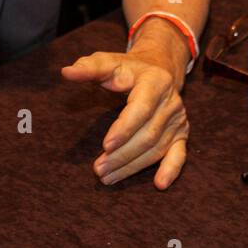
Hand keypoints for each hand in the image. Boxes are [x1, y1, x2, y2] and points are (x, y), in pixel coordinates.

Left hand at [61, 49, 188, 189]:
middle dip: (122, 154)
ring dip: (132, 166)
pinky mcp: (181, 134)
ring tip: (107, 177)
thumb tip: (66, 72)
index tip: (105, 145)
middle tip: (98, 168)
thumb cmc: (127, 69)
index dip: (124, 128)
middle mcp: (171, 102)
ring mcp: (178, 120)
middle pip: (147, 134)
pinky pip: (179, 155)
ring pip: (156, 148)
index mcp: (155, 81)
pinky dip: (170, 170)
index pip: (141, 109)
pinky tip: (159, 184)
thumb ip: (88, 68)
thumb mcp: (108, 62)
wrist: (158, 70)